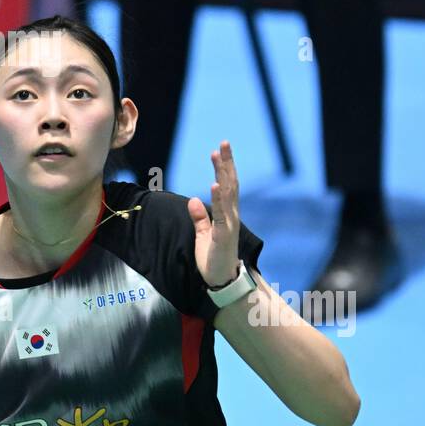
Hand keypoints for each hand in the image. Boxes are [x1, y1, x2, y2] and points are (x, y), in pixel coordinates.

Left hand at [187, 140, 240, 287]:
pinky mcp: (224, 235)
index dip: (224, 167)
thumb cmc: (213, 259)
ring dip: (223, 173)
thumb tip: (193, 200)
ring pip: (228, 194)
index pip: (227, 185)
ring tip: (218, 156)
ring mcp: (229, 225)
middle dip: (226, 163)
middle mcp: (231, 215)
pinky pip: (222, 214)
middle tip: (224, 143)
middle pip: (230, 184)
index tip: (219, 149)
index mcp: (226, 214)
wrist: (221, 282)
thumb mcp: (204, 235)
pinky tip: (216, 184)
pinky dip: (219, 198)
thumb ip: (200, 218)